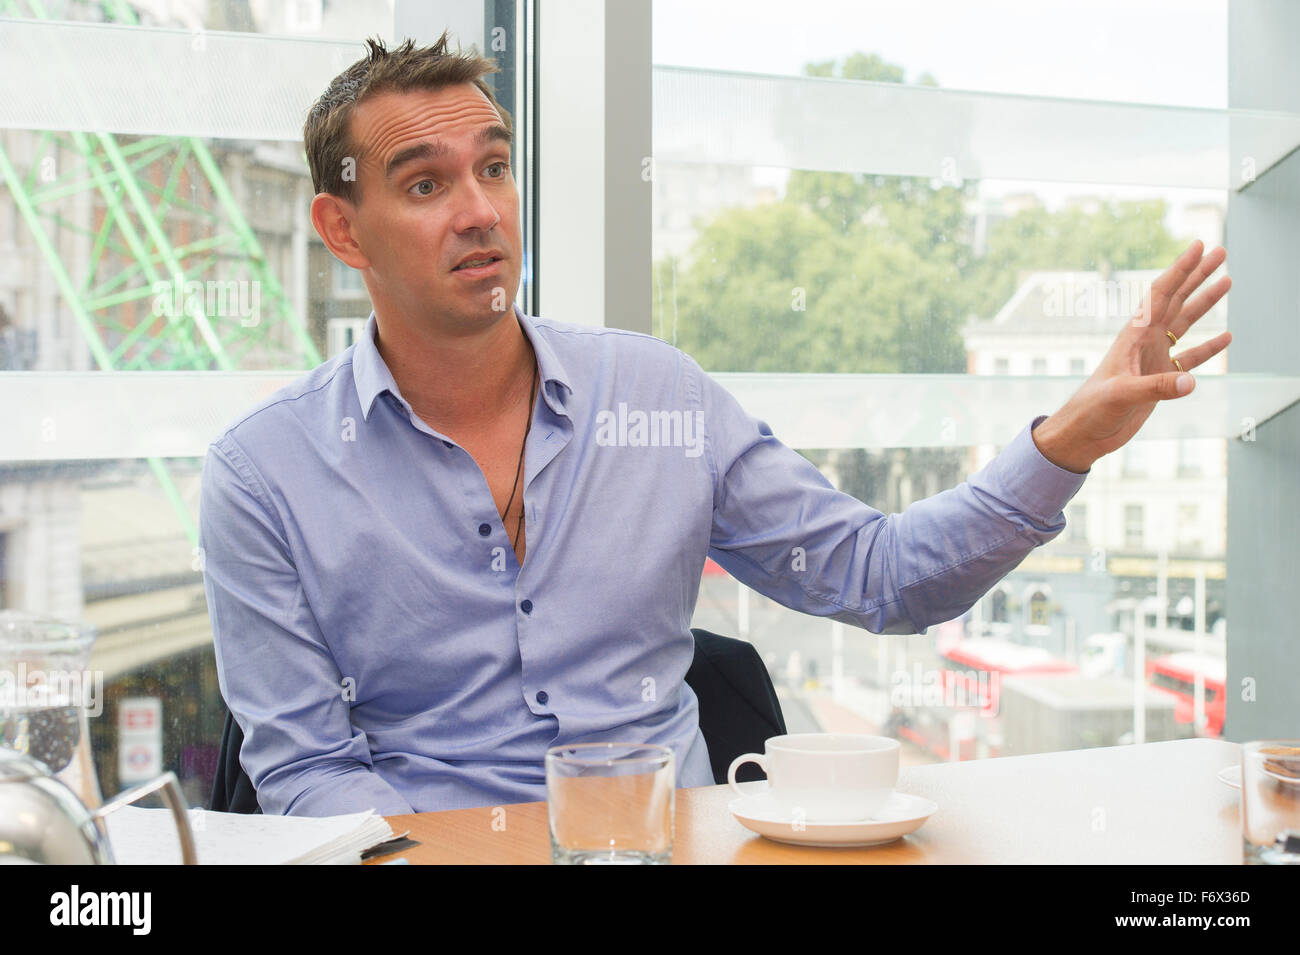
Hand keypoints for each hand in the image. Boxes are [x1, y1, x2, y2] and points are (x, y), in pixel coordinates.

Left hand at [1032, 240, 1232, 472]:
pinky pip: (1189, 358)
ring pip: (1185, 323)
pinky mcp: (1160, 379)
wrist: (1083, 433)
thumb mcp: (1122, 395)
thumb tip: (1189, 381)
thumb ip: (1156, 387)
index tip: (1199, 246)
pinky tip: (1226, 337)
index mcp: (1134, 336)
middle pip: (1176, 300)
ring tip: (1227, 282)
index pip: (1161, 295)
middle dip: (1198, 275)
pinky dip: (1208, 348)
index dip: (1180, 270)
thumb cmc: (1092, 409)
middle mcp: (1145, 342)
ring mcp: (1153, 359)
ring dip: (1205, 303)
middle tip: (1221, 252)